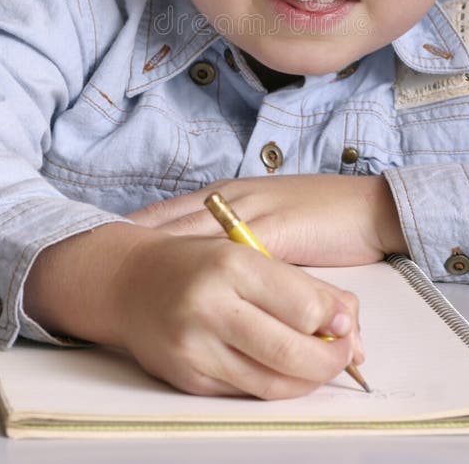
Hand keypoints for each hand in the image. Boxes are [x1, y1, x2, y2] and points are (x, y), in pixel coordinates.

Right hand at [114, 230, 363, 398]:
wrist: (128, 282)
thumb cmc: (194, 263)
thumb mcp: (246, 254)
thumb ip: (298, 284)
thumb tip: (347, 319)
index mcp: (230, 264)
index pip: (302, 305)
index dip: (335, 321)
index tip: (346, 323)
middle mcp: (210, 306)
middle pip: (292, 353)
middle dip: (330, 360)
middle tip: (343, 353)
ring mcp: (195, 347)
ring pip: (272, 383)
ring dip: (307, 380)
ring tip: (318, 363)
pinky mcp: (187, 378)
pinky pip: (245, 392)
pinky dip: (273, 385)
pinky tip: (281, 369)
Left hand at [127, 173, 407, 264]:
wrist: (371, 207)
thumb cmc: (327, 216)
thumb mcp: (277, 220)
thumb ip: (247, 236)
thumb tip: (219, 260)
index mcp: (234, 194)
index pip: (176, 210)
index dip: (141, 225)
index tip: (106, 239)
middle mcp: (235, 198)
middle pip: (174, 220)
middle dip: (136, 237)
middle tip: (97, 251)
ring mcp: (253, 212)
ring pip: (193, 232)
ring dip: (158, 249)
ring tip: (121, 265)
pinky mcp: (275, 230)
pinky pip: (230, 249)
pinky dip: (202, 262)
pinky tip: (179, 275)